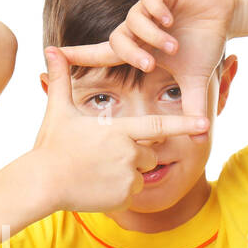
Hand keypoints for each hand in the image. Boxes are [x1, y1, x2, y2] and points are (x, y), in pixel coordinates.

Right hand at [32, 47, 207, 212]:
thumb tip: (50, 50)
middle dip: (134, 157)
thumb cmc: (50, 147)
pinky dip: (117, 193)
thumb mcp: (58, 112)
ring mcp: (127, 177)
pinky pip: (130, 194)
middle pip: (149, 155)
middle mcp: (129, 153)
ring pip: (139, 176)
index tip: (205, 123)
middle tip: (103, 159)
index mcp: (120, 130)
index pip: (159, 127)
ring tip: (97, 174)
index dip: (183, 124)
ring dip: (124, 176)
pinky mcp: (123, 198)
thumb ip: (61, 81)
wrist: (42, 184)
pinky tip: (96, 189)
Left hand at [60, 0, 239, 119]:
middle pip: (118, 41)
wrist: (226, 13)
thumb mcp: (195, 79)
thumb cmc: (205, 45)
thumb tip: (201, 137)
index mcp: (138, 47)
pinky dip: (156, 10)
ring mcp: (147, 8)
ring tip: (172, 45)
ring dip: (151, 36)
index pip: (101, 54)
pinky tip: (170, 19)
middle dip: (132, 55)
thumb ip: (192, 105)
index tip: (51, 54)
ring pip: (133, 21)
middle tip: (150, 66)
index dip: (78, 55)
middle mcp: (137, 27)